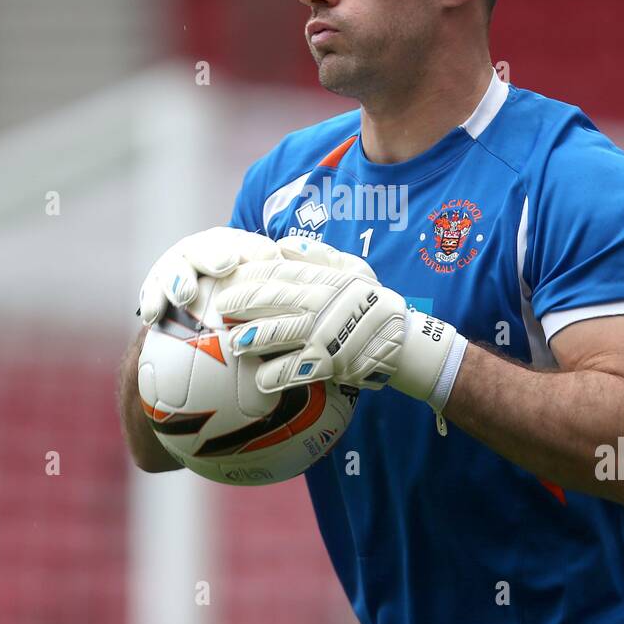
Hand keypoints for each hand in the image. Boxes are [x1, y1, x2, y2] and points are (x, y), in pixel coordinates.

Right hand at [138, 226, 281, 325]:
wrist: (195, 289)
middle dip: (215, 257)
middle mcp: (199, 252)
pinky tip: (155, 317)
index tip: (263, 258)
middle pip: (205, 251)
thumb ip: (269, 272)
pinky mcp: (154, 287)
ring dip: (180, 281)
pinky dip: (153, 303)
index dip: (251, 251)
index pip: (242, 246)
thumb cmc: (236, 286)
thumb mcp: (255, 276)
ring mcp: (174, 268)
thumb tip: (286, 270)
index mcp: (227, 245)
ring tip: (186, 295)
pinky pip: (151, 295)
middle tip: (226, 266)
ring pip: (175, 270)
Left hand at [216, 238, 468, 421]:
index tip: (228, 274)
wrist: (405, 343)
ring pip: (281, 332)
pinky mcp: (330, 362)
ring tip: (235, 342)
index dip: (251, 272)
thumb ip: (319, 255)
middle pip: (274, 298)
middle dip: (243, 301)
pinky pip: (298, 369)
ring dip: (255, 337)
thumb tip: (284, 243)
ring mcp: (324, 333)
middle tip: (218, 305)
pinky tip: (260, 379)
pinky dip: (277, 375)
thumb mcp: (354, 270)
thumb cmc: (373, 304)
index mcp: (324, 279)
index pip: (281, 270)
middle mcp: (321, 303)